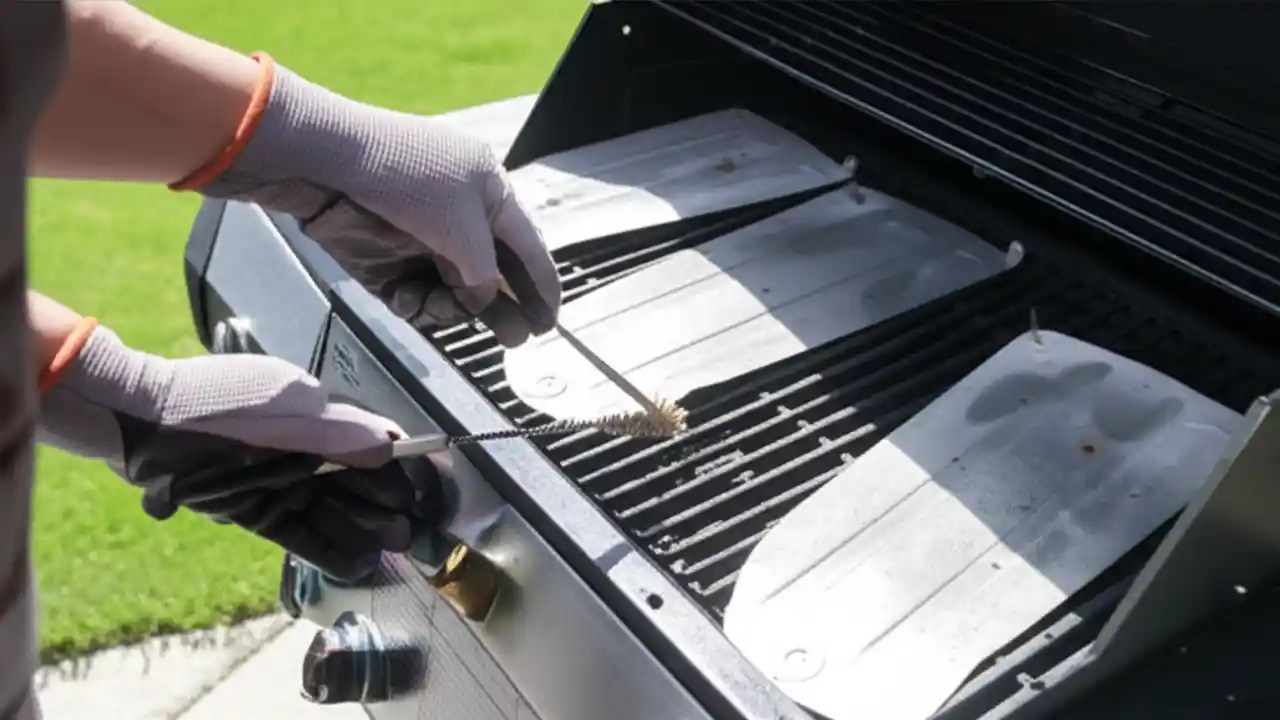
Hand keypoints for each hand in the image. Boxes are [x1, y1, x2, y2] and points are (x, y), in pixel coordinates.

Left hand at [36, 324, 425, 580]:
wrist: (142, 421)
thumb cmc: (219, 404)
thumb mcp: (288, 408)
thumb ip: (341, 431)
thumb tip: (392, 445)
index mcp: (315, 414)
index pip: (369, 444)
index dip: (397, 469)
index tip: (422, 490)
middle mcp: (300, 448)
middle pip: (352, 482)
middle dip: (383, 506)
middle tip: (410, 531)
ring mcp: (275, 480)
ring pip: (328, 510)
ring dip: (360, 531)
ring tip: (390, 551)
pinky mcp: (251, 509)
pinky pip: (295, 532)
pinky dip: (324, 548)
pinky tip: (354, 563)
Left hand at [190, 55, 560, 347]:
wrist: (326, 164)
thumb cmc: (407, 180)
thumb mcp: (466, 229)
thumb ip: (486, 274)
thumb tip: (482, 300)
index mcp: (489, 189)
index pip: (527, 244)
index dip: (542, 284)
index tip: (550, 320)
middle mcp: (459, 215)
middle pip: (491, 272)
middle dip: (502, 306)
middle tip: (516, 340)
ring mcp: (421, 237)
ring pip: (452, 289)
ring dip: (451, 307)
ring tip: (441, 310)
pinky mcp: (386, 258)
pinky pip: (414, 292)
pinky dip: (414, 301)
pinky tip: (408, 297)